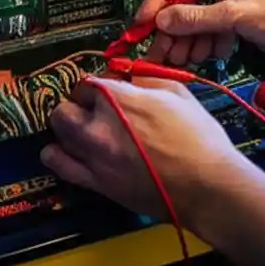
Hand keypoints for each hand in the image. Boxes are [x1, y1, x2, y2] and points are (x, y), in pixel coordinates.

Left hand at [41, 77, 244, 226]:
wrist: (206, 186)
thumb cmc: (198, 137)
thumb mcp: (177, 93)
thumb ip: (145, 81)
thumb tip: (128, 79)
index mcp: (117, 98)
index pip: (86, 83)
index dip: (97, 87)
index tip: (108, 93)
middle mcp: (97, 124)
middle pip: (64, 108)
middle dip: (76, 106)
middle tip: (93, 111)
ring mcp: (93, 155)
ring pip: (58, 134)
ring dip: (67, 129)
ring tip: (82, 131)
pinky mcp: (96, 182)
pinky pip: (61, 165)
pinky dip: (58, 155)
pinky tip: (67, 152)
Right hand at [137, 0, 264, 64]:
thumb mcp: (235, 16)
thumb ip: (196, 18)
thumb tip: (160, 21)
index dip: (154, 0)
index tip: (145, 26)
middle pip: (175, 5)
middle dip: (171, 32)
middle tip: (163, 56)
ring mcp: (217, 3)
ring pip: (187, 24)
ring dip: (189, 43)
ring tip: (195, 57)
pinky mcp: (225, 21)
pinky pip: (203, 34)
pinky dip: (206, 46)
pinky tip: (219, 52)